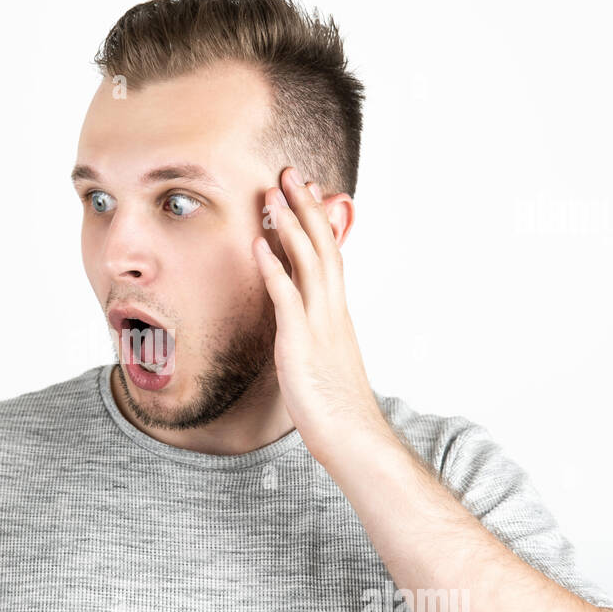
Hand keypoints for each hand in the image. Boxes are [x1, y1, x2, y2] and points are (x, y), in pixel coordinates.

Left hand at [251, 166, 391, 466]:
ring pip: (307, 262)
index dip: (317, 221)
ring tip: (272, 194)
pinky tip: (258, 245)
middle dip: (304, 207)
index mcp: (336, 314)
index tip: (306, 192)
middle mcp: (331, 311)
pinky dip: (273, 268)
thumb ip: (314, 339)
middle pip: (320, 246)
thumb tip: (303, 329)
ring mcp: (318, 325)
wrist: (353, 438)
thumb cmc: (337, 408)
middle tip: (289, 173)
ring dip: (289, 225)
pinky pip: (286, 299)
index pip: (329, 254)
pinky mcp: (299, 344)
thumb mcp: (325, 363)